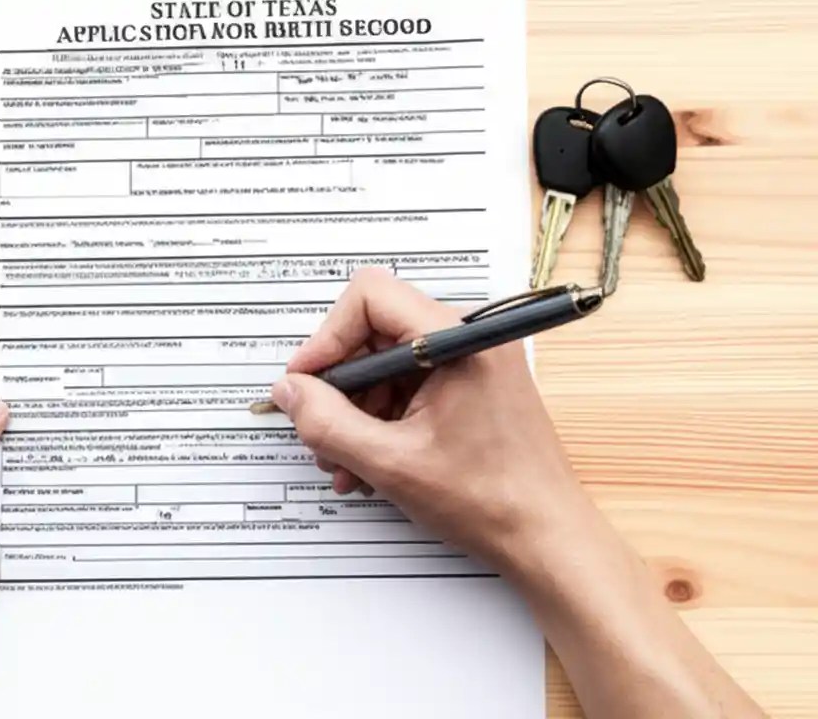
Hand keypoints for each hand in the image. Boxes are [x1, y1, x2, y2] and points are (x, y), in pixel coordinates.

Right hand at [273, 270, 767, 718]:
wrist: (547, 539)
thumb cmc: (491, 501)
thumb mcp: (390, 463)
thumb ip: (328, 422)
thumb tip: (289, 391)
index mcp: (457, 341)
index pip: (370, 298)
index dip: (327, 338)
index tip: (306, 381)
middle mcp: (468, 340)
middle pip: (374, 332)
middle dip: (339, 385)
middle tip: (319, 430)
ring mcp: (472, 363)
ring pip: (386, 365)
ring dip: (355, 412)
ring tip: (343, 462)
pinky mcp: (471, 388)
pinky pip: (407, 388)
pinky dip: (380, 421)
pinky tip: (367, 464)